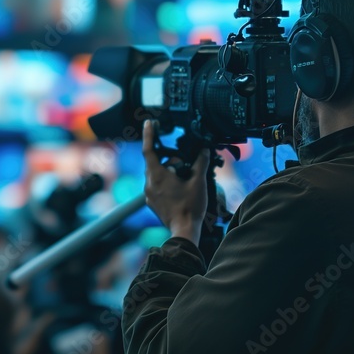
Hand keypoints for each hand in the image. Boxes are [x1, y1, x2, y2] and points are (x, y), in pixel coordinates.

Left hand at [141, 120, 209, 244]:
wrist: (184, 230)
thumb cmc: (190, 207)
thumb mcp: (198, 181)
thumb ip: (200, 163)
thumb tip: (204, 151)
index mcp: (157, 175)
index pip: (149, 149)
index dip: (149, 134)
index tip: (149, 123)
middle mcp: (149, 184)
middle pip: (154, 162)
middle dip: (168, 158)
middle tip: (182, 162)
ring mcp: (149, 194)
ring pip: (155, 174)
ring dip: (168, 171)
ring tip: (183, 176)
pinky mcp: (152, 203)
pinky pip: (156, 186)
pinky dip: (165, 181)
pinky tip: (179, 186)